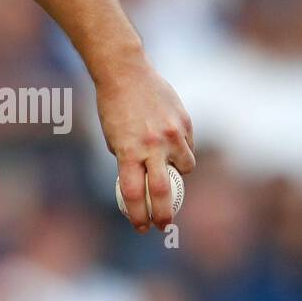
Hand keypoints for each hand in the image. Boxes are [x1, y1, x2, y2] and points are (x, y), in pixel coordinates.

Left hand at [94, 59, 194, 232]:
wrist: (125, 72)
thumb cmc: (114, 107)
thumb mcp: (113, 138)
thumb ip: (130, 161)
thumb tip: (143, 186)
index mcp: (128, 150)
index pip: (133, 193)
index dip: (138, 215)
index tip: (141, 227)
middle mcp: (152, 145)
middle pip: (162, 191)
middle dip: (164, 214)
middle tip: (163, 225)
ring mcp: (172, 134)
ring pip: (184, 169)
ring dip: (177, 174)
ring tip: (165, 165)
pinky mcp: (185, 123)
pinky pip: (188, 147)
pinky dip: (181, 151)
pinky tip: (169, 139)